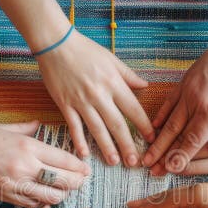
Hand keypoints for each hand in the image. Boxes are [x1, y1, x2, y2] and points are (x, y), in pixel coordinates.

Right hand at [0, 121, 89, 207]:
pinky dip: (41, 202)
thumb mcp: (6, 128)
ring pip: (51, 197)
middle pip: (63, 181)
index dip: (80, 167)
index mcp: (28, 147)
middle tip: (80, 182)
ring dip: (61, 195)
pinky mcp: (5, 196)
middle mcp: (25, 167)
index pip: (65, 161)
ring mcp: (15, 184)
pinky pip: (32, 204)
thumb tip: (40, 125)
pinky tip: (43, 197)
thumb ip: (28, 129)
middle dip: (76, 183)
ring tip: (64, 191)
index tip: (86, 170)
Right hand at [36, 28, 154, 166]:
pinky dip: (79, 140)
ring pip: (97, 129)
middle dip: (127, 145)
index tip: (151, 139)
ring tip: (114, 162)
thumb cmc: (85, 50)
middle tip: (135, 162)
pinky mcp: (65, 104)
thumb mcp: (111, 59)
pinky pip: (74, 126)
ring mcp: (81, 101)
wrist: (56, 44)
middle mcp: (99, 94)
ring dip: (106, 147)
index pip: (133, 109)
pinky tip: (85, 154)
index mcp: (113, 83)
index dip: (143, 125)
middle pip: (117, 124)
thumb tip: (145, 86)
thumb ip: (128, 75)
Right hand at [127, 182, 207, 207]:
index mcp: (198, 196)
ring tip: (145, 207)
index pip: (166, 202)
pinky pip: (187, 196)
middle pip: (169, 195)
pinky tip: (170, 206)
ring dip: (161, 202)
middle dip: (150, 202)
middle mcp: (201, 189)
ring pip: (178, 195)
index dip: (148, 207)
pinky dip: (174, 202)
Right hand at [143, 33, 207, 173]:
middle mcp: (196, 101)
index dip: (180, 157)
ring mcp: (188, 90)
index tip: (169, 170)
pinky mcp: (185, 80)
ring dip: (158, 139)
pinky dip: (160, 115)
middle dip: (162, 153)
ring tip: (148, 154)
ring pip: (169, 119)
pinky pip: (169, 101)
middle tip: (150, 168)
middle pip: (175, 133)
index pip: (193, 140)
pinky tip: (154, 128)